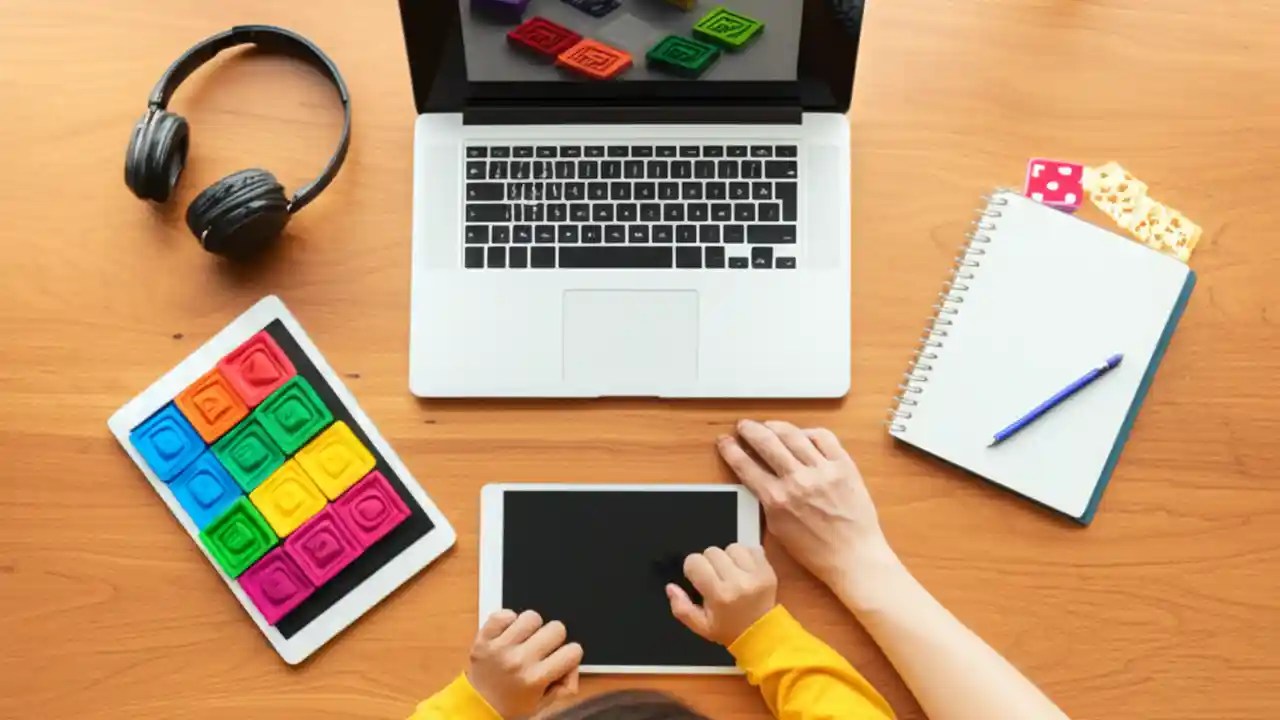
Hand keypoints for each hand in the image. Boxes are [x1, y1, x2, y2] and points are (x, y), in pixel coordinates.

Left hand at [467, 610, 582, 718]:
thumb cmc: (512, 704)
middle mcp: (519, 662)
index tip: (561, 659)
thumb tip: (572, 665)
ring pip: (532, 617)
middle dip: (553, 638)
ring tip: (524, 640)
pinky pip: (503, 615)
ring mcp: (500, 649)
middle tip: (542, 650)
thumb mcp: (544, 703)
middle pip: (556, 628)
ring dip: (531, 627)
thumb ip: (566, 686)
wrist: (477, 707)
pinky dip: (508, 620)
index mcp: (536, 679)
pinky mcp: (484, 639)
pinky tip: (508, 634)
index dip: (570, 654)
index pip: (573, 651)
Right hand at [666, 544, 777, 645]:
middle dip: (709, 562)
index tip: (699, 579)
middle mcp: (737, 582)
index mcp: (719, 595)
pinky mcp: (768, 570)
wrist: (761, 634)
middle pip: (712, 551)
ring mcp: (755, 575)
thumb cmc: (728, 629)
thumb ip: (681, 608)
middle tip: (715, 577)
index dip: (693, 568)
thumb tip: (670, 587)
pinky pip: (751, 548)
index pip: (695, 561)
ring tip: (730, 573)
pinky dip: (746, 556)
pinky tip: (744, 569)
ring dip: (728, 557)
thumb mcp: (700, 626)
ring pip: (731, 547)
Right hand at [717, 420, 898, 597]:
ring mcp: (822, 471)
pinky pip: (824, 438)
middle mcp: (797, 481)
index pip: (746, 466)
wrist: (853, 556)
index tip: (725, 441)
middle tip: (743, 426)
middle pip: (766, 443)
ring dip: (774, 425)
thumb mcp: (778, 529)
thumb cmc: (817, 551)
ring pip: (792, 435)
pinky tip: (802, 434)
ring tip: (767, 424)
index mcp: (777, 500)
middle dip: (750, 430)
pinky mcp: (843, 466)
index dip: (731, 450)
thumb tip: (758, 479)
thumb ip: (767, 501)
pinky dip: (809, 432)